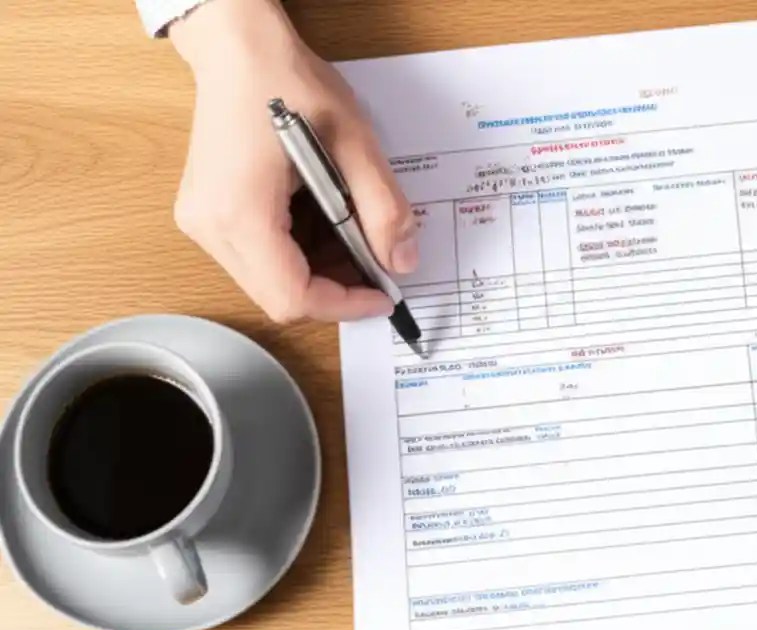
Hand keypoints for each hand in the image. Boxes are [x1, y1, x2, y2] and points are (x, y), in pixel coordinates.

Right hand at [170, 0, 416, 322]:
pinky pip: (259, 257)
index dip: (345, 304)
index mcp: (240, 212)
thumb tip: (402, 262)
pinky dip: (300, 251)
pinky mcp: (208, 215)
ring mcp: (203, 222)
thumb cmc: (287, 81)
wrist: (237, 48)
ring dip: (320, 269)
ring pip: (270, 281)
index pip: (292, 296)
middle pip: (279, 296)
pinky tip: (324, 220)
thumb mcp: (353, 141)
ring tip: (354, 231)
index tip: (384, 293)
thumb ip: (382, 207)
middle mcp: (211, 227)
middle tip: (376, 260)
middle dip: (336, 287)